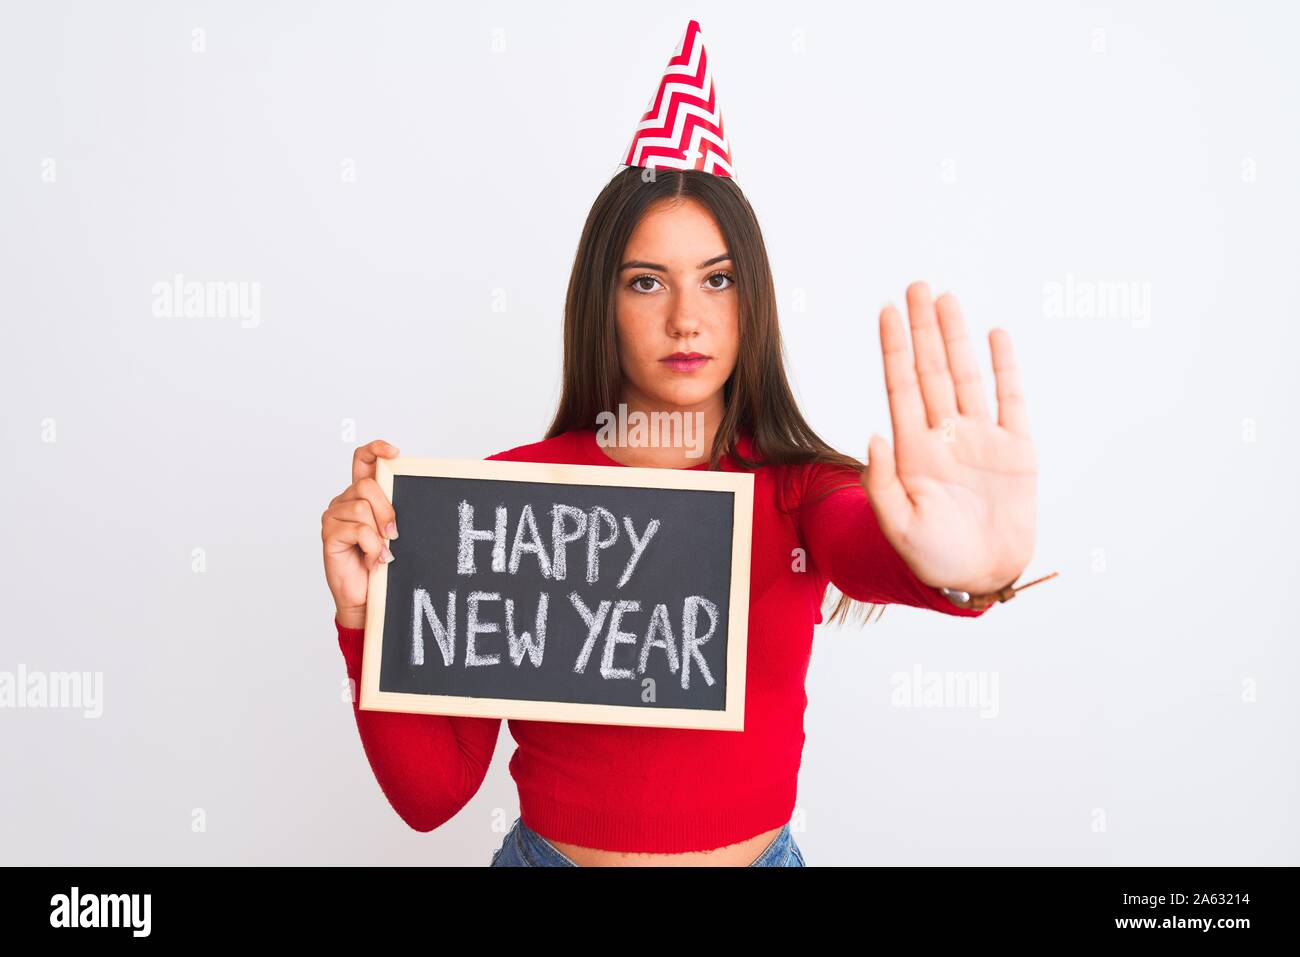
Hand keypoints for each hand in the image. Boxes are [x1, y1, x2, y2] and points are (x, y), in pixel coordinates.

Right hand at [322, 439, 400, 629]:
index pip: (362, 460)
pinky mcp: (330, 534)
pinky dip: (371, 546)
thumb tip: (410, 489)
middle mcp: (344, 501)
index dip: (376, 450)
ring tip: (382, 552)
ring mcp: (334, 516)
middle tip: (394, 534)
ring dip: (379, 533)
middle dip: (387, 509)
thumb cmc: (380, 563)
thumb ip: (392, 510)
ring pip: (362, 508)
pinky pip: (358, 530)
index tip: (395, 453)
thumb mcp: (391, 532)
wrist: (366, 596)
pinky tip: (373, 559)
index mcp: (361, 495)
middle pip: (367, 485)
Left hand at [863, 282, 1035, 594]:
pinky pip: (1011, 400)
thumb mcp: (898, 528)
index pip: (901, 387)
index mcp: (913, 451)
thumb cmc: (932, 558)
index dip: (895, 349)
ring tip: (945, 299)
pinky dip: (1005, 367)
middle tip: (916, 286)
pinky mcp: (1016, 450)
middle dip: (923, 328)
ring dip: (956, 337)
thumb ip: (882, 485)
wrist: (979, 578)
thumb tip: (873, 436)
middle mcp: (945, 435)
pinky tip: (994, 335)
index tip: (886, 312)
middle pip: (931, 370)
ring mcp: (980, 439)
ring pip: (966, 376)